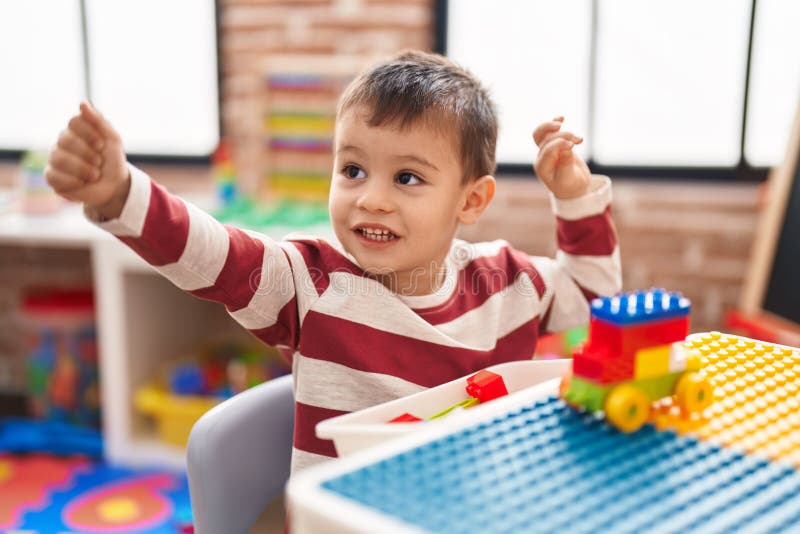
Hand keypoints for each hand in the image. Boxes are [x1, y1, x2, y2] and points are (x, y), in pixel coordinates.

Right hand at [45, 102, 129, 217]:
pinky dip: (73, 181)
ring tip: (95, 175)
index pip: (73, 122)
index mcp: (76, 131)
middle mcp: (62, 142)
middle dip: (87, 153)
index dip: (88, 133)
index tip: (101, 144)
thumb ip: (99, 121)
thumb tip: (82, 103)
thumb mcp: (112, 140)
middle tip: (99, 162)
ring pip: (59, 158)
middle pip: (65, 139)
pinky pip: (54, 176)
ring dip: (82, 169)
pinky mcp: (51, 177)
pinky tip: (83, 183)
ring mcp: (55, 159)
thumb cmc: (113, 160)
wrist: (114, 186)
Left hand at [533, 117, 590, 198]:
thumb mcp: (569, 178)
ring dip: (558, 129)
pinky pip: (548, 131)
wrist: (573, 187)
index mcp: (542, 166)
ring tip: (573, 134)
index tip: (573, 145)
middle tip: (579, 140)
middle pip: (547, 139)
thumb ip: (566, 165)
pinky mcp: (553, 144)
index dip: (559, 144)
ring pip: (543, 133)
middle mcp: (541, 157)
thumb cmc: (570, 185)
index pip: (547, 150)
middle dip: (563, 136)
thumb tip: (566, 149)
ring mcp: (546, 150)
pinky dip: (554, 122)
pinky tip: (562, 117)